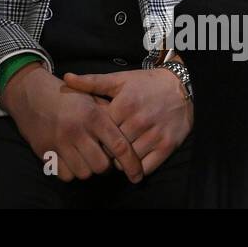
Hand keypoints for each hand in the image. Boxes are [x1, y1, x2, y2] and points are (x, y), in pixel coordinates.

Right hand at [0, 64, 144, 182]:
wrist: (31, 92)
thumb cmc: (66, 96)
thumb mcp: (91, 98)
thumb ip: (110, 116)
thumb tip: (129, 137)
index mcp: (92, 116)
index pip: (119, 146)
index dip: (131, 164)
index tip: (137, 174)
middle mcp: (76, 130)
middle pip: (102, 166)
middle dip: (105, 165)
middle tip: (101, 156)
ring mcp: (59, 142)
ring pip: (84, 173)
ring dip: (87, 168)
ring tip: (85, 157)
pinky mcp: (45, 151)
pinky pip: (65, 175)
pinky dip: (71, 171)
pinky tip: (70, 159)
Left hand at [63, 66, 192, 177]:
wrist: (181, 87)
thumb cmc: (145, 84)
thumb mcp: (118, 80)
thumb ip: (91, 82)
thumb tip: (66, 78)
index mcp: (124, 105)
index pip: (100, 130)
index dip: (94, 134)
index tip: (92, 134)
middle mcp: (140, 121)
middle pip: (112, 147)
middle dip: (105, 148)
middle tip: (102, 147)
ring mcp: (155, 135)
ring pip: (127, 160)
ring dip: (119, 159)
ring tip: (116, 153)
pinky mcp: (168, 146)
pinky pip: (146, 167)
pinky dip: (137, 168)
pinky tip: (132, 159)